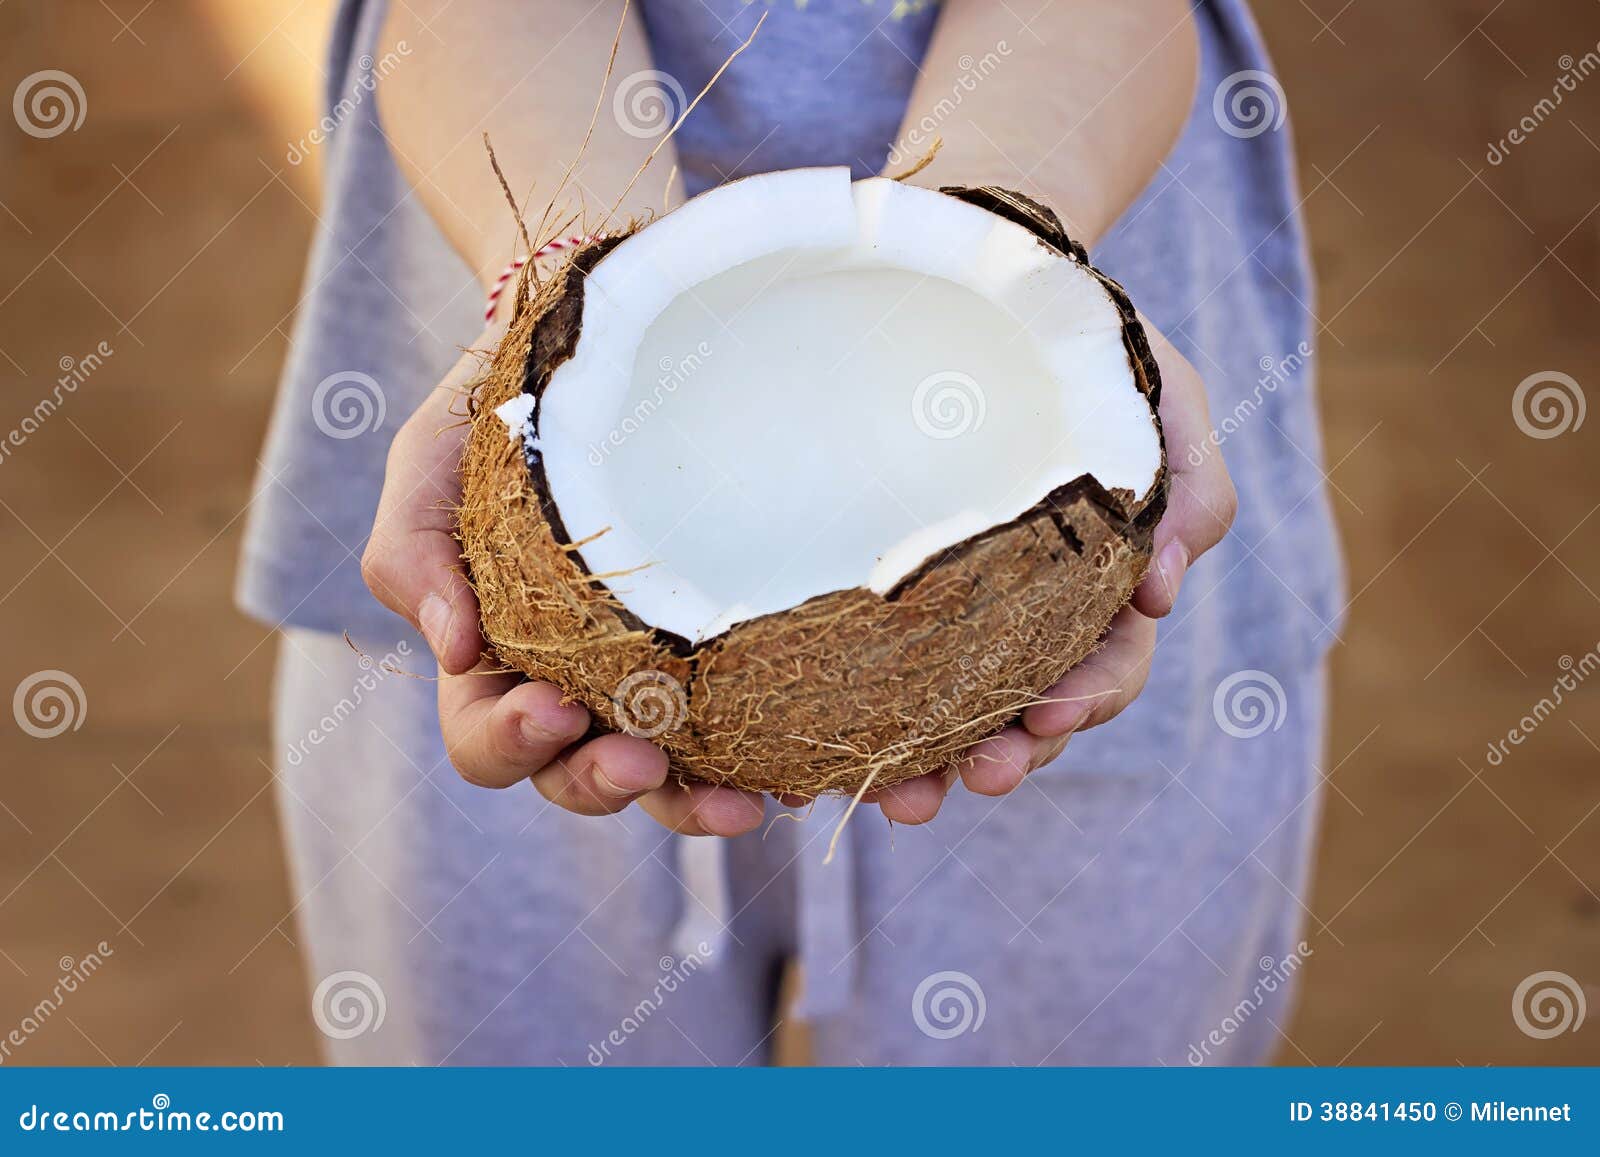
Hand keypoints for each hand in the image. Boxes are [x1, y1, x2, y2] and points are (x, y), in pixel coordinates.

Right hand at [360, 338, 766, 836]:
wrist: (606, 350)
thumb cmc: (504, 417)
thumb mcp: (428, 466)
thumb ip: (412, 552)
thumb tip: (452, 650)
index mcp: (501, 668)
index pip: (493, 741)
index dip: (516, 744)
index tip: (554, 710)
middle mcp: (586, 694)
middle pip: (593, 777)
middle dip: (617, 784)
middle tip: (648, 762)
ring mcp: (669, 684)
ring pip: (690, 775)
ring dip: (718, 802)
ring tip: (762, 797)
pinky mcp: (742, 660)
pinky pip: (773, 728)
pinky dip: (809, 757)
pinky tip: (848, 771)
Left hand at [862, 324, 1236, 824]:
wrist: (996, 279)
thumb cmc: (1091, 342)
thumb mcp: (1165, 399)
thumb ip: (1192, 488)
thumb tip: (1164, 589)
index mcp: (1106, 585)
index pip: (1109, 666)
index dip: (1087, 701)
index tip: (1049, 715)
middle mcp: (1036, 613)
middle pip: (1031, 710)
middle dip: (1010, 754)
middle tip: (975, 779)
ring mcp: (966, 607)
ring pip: (955, 709)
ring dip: (933, 762)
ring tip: (901, 798)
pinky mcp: (898, 591)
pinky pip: (881, 668)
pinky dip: (862, 718)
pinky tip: (819, 753)